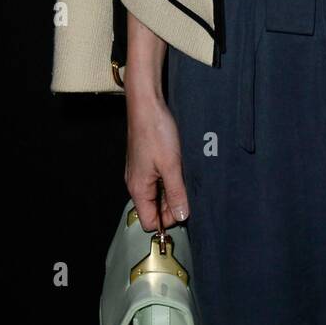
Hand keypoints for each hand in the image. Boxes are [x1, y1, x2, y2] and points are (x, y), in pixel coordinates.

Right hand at [123, 12, 189, 230]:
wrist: (147, 104)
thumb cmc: (157, 133)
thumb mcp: (171, 166)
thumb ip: (176, 193)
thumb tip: (182, 217)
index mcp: (138, 188)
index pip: (150, 221)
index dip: (168, 220)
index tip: (186, 208)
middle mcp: (136, 183)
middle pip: (154, 208)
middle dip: (172, 204)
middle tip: (190, 189)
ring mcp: (141, 171)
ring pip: (158, 192)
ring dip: (173, 189)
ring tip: (185, 175)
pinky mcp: (146, 160)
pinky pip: (158, 178)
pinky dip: (169, 177)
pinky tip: (180, 167)